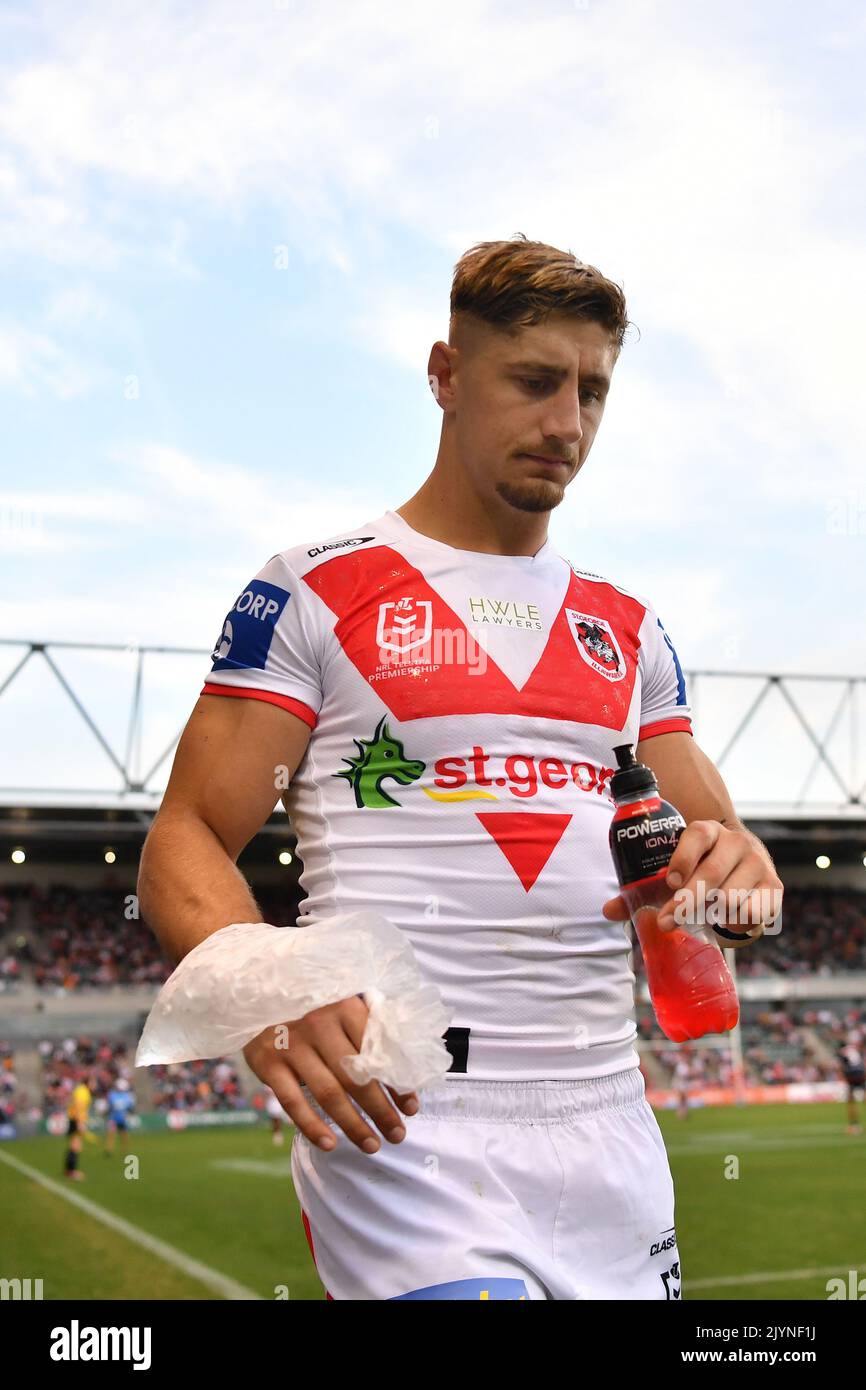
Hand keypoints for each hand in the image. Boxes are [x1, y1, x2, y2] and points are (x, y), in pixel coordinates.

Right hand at [243, 995, 419, 1154]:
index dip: (397, 1083)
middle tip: (397, 1135)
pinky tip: (330, 1144)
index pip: (378, 1053)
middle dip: (380, 1111)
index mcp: (345, 1007)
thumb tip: (406, 1067)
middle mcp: (319, 1024)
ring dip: (353, 1124)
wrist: (257, 992)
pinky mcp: (268, 1062)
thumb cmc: (313, 1004)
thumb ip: (371, 1027)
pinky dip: (311, 1126)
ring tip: (372, 1145)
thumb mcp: (343, 1004)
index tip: (411, 1108)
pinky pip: (292, 1101)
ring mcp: (291, 1044)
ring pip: (328, 1093)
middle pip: (356, 1077)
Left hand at [602, 820, 782, 944]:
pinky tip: (724, 921)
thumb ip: (642, 890)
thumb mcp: (673, 874)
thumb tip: (609, 911)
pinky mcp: (773, 886)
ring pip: (732, 894)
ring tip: (697, 920)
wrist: (741, 865)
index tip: (669, 882)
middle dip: (686, 901)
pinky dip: (736, 921)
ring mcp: (758, 862)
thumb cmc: (698, 870)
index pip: (696, 836)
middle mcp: (736, 842)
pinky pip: (755, 910)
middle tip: (668, 922)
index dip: (682, 858)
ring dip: (710, 913)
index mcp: (708, 831)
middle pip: (711, 872)